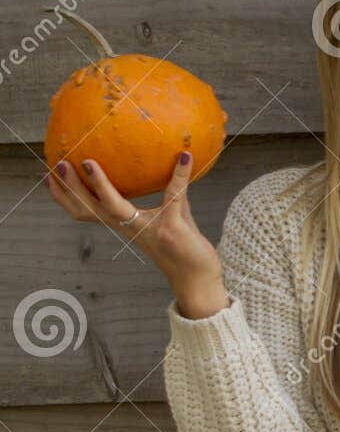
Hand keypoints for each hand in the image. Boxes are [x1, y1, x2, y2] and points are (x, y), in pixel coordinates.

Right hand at [46, 153, 224, 308]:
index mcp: (124, 223)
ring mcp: (147, 228)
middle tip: (58, 164)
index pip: (86, 210)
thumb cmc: (184, 244)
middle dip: (70, 188)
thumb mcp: (174, 211)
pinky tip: (184, 156)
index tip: (49, 176)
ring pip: (112, 206)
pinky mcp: (171, 227)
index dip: (65, 196)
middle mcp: (129, 227)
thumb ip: (173, 188)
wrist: (197, 275)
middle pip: (88, 208)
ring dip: (98, 185)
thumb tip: (181, 157)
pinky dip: (179, 174)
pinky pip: (174, 194)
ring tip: (87, 162)